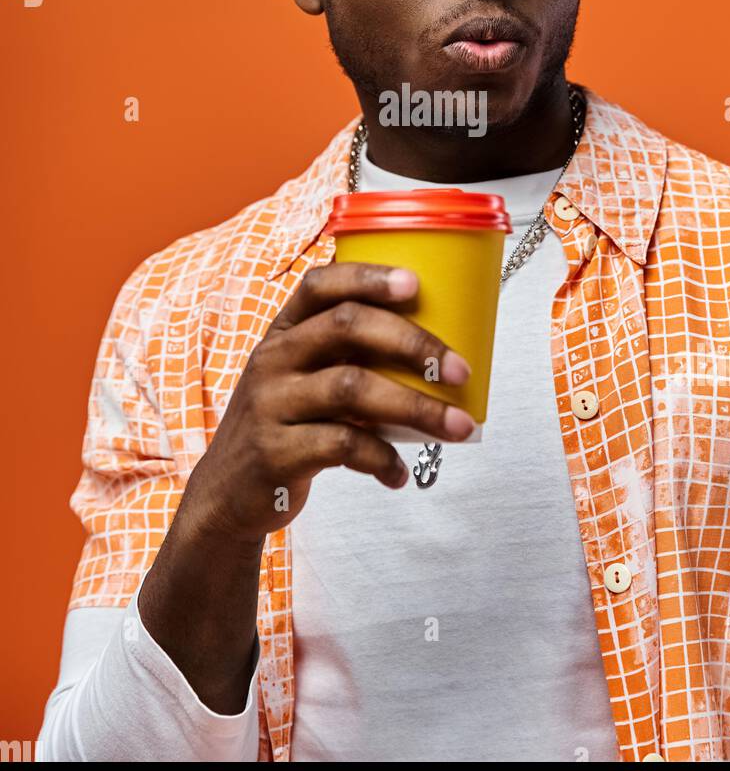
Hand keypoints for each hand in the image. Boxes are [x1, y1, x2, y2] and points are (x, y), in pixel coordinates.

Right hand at [179, 262, 474, 543]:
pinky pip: (341, 445)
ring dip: (415, 407)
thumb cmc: (288, 425)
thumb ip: (351, 360)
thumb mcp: (305, 380)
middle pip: (346, 327)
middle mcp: (273, 359)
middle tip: (459, 370)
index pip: (320, 285)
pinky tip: (399, 474)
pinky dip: (382, 459)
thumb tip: (440, 355)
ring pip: (352, 388)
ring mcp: (270, 404)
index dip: (367, 277)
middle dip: (412, 344)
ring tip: (458, 428)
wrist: (229, 493)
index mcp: (284, 331)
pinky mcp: (274, 452)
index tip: (415, 283)